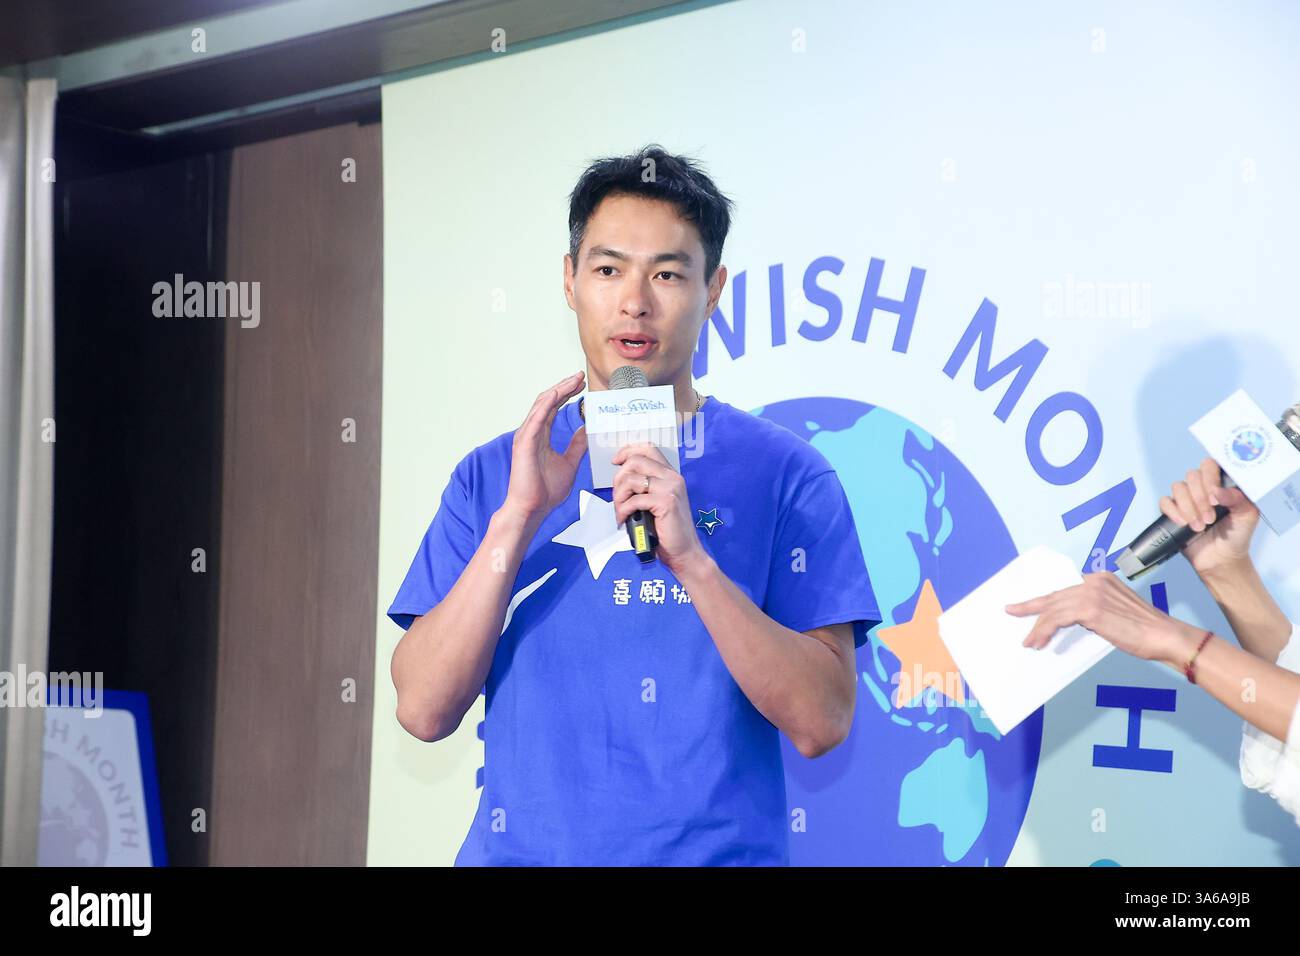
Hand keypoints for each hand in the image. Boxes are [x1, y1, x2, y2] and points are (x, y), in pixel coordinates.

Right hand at [502, 371, 588, 521]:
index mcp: (540, 436)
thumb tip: (585, 430)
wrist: (533, 508)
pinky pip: (535, 418)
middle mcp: (531, 432)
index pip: (553, 408)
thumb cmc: (545, 491)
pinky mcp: (524, 443)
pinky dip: (546, 404)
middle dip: (564, 387)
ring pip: (542, 405)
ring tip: (574, 381)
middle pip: (547, 401)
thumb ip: (576, 445)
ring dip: (558, 390)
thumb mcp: (570, 463)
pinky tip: (557, 394)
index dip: (566, 394)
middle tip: (580, 376)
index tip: (581, 385)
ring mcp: (526, 436)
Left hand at [610, 441, 708, 575]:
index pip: (648, 448)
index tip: (615, 461)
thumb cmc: (667, 530)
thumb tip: (621, 476)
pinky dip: (623, 510)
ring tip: (620, 511)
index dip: (628, 451)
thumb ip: (646, 486)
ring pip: (631, 479)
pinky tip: (623, 520)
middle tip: (617, 498)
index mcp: (670, 474)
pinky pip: (634, 500)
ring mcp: (670, 488)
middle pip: (635, 461)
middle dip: (618, 479)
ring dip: (619, 497)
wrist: (684, 551)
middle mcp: (672, 477)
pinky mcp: (666, 502)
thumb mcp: (656, 501)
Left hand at [1006, 571, 1193, 661]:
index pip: (1065, 588)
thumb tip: (1066, 621)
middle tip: (1012, 610)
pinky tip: (1038, 640)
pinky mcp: (1090, 609)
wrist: (1164, 636)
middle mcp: (1094, 580)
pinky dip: (1044, 630)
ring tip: (1028, 640)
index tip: (1030, 604)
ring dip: (1036, 626)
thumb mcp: (1113, 612)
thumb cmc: (1143, 630)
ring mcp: (1091, 593)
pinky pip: (1057, 618)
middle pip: (1055, 594)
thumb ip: (1091, 610)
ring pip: (1052, 608)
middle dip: (1031, 606)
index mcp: (1100, 578)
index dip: (1046, 599)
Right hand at [1162, 457, 1258, 576]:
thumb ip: (1238, 500)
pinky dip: (1172, 511)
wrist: (1221, 559)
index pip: (1210, 465)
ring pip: (1178, 487)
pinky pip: (1165, 501)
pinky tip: (1182, 523)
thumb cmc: (1237, 536)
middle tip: (1210, 519)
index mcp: (1221, 484)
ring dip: (1188, 508)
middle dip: (1199, 499)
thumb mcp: (1247, 517)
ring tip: (1199, 526)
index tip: (1215, 498)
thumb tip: (1218, 491)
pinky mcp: (1173, 511)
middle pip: (1192, 476)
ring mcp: (1187, 498)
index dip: (1210, 478)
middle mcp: (1202, 487)